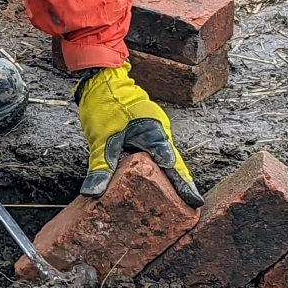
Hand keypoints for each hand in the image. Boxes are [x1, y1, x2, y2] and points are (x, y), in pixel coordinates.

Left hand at [75, 62, 203, 207]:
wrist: (101, 79)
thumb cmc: (104, 104)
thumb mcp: (101, 140)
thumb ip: (100, 168)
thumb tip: (92, 193)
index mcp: (154, 133)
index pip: (173, 165)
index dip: (184, 186)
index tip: (195, 202)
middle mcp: (159, 131)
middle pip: (174, 164)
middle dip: (182, 185)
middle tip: (191, 208)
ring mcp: (153, 130)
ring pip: (165, 158)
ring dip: (170, 177)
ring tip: (177, 201)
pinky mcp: (144, 130)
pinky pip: (154, 152)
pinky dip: (156, 167)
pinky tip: (153, 182)